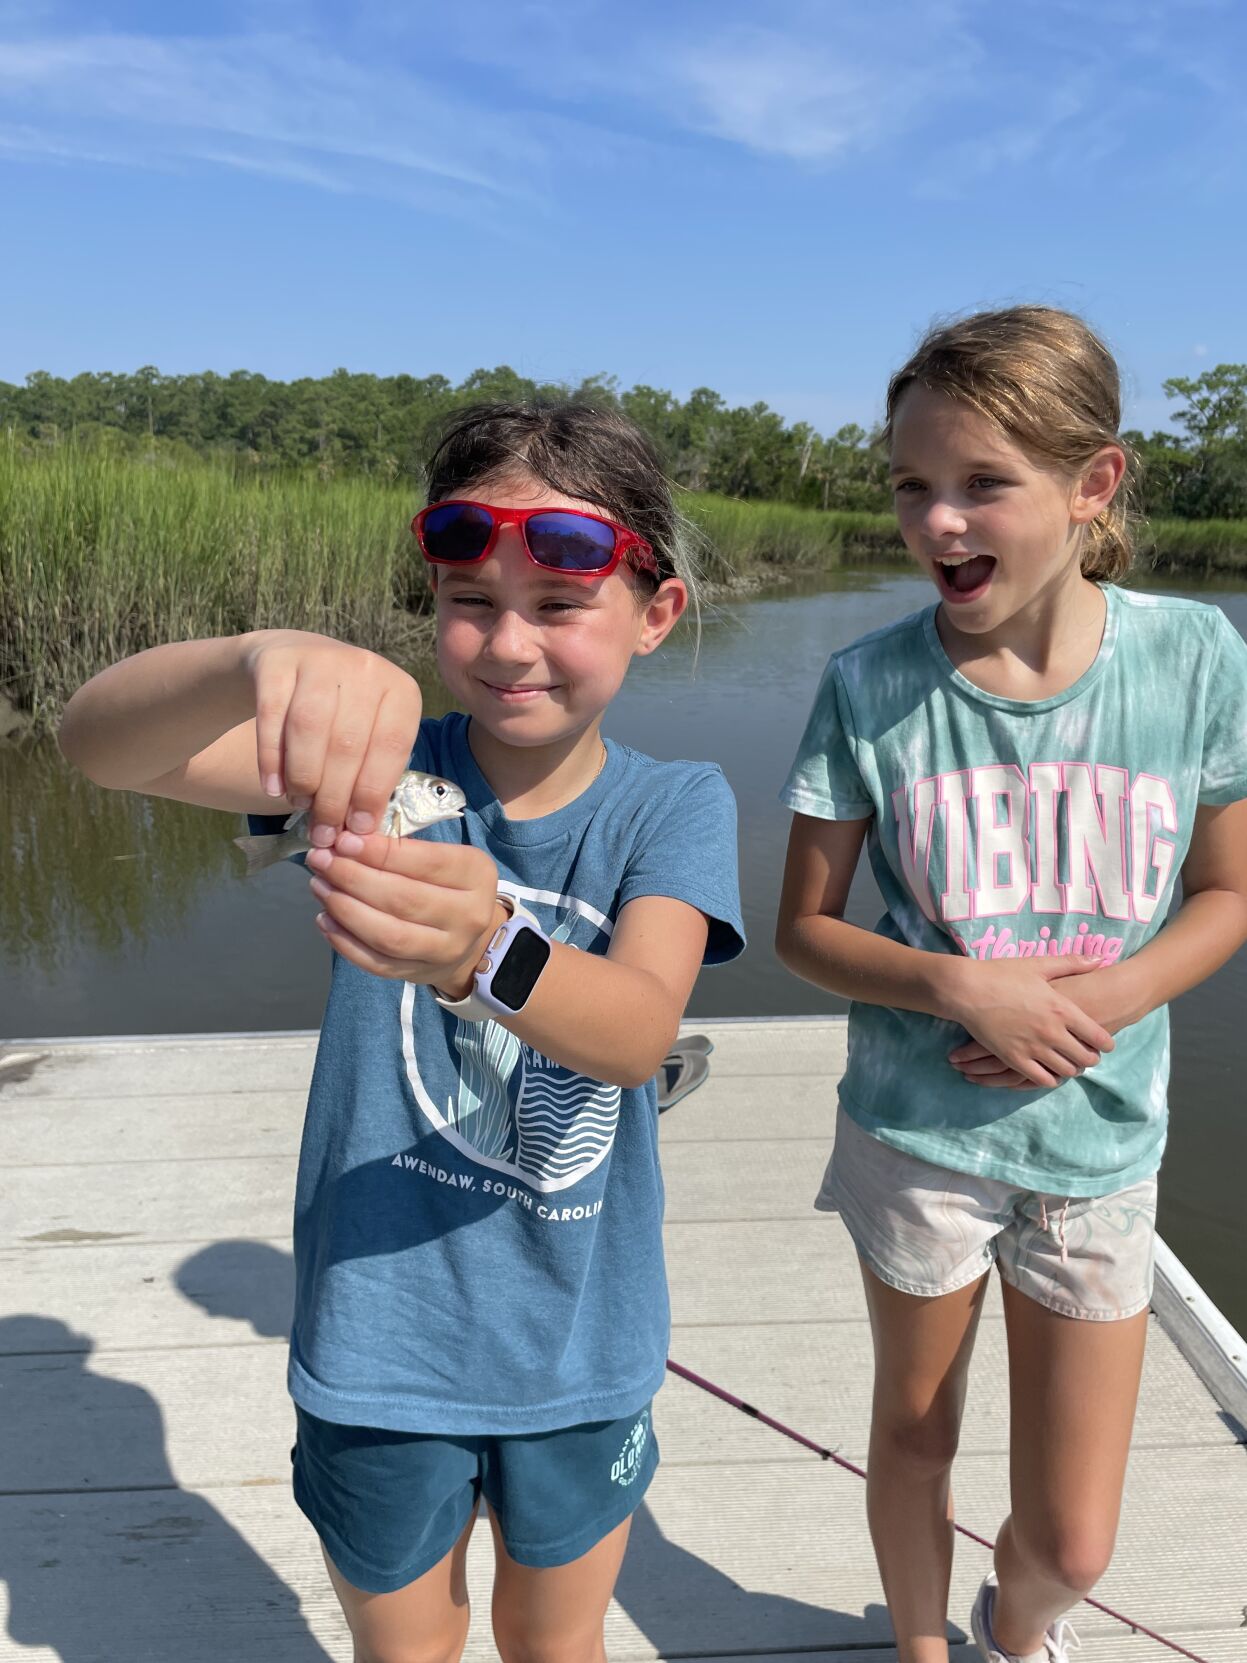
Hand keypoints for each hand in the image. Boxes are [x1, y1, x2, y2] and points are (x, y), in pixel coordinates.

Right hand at [241, 631, 421, 844]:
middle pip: (348, 743)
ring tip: (299, 805)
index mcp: (400, 690)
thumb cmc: (340, 712)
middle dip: (333, 797)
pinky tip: (273, 787)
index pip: (391, 747)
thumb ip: (368, 774)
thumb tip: (357, 830)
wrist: (292, 658)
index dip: (372, 793)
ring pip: (309, 729)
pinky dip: (271, 758)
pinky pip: (272, 716)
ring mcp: (321, 658)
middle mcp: (365, 667)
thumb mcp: (369, 733)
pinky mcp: (277, 662)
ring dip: (304, 777)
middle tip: (321, 831)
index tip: (357, 829)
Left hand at [305, 832, 503, 986]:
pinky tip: (325, 919)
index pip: (427, 863)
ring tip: (319, 886)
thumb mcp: (444, 855)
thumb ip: (403, 848)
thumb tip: (347, 840)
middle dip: (354, 878)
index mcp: (476, 875)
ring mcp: (444, 951)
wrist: (471, 936)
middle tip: (321, 861)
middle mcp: (467, 916)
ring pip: (388, 935)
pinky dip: (345, 942)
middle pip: (403, 900)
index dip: (381, 852)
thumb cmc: (448, 883)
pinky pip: (377, 963)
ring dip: (345, 910)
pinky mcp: (419, 974)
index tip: (343, 840)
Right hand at [943, 956, 1114, 1088]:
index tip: (1105, 1044)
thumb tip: (1100, 960)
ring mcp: (1033, 1048)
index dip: (1106, 1043)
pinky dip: (1050, 1079)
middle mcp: (1052, 1032)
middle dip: (1090, 1059)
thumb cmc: (1002, 974)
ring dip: (1071, 1069)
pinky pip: (1041, 1079)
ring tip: (1069, 1063)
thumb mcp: (1038, 965)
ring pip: (1066, 1071)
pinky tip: (1049, 1073)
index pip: (1098, 1036)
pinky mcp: (1014, 1058)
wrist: (967, 989)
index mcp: (1062, 1009)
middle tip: (1088, 1055)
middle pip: (1085, 1058)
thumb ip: (1071, 964)